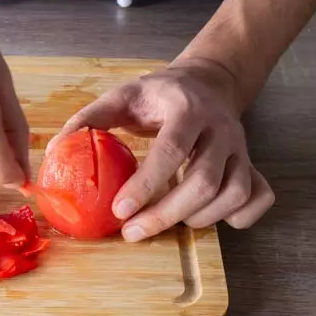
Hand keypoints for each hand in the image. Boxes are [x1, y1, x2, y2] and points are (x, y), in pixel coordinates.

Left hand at [54, 57, 274, 241]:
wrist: (206, 83)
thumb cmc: (157, 95)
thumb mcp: (122, 96)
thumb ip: (89, 120)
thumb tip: (56, 150)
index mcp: (186, 109)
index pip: (171, 150)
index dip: (147, 184)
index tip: (120, 210)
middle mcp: (221, 130)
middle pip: (204, 181)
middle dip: (167, 214)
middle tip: (133, 232)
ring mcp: (241, 149)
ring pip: (233, 194)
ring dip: (198, 219)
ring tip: (163, 222)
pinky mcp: (252, 164)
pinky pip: (259, 198)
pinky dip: (238, 217)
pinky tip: (205, 218)